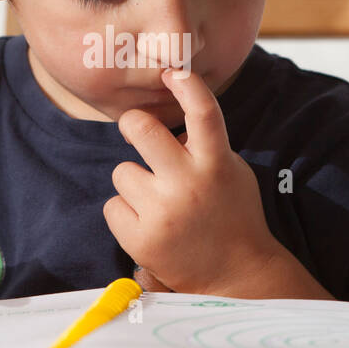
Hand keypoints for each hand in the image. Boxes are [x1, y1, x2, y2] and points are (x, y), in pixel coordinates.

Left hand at [104, 67, 287, 295]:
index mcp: (216, 162)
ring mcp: (163, 212)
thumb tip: (167, 123)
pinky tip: (149, 225)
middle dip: (133, 125)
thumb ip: (204, 145)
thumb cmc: (232, 215)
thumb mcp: (231, 171)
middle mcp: (188, 184)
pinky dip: (125, 213)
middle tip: (136, 132)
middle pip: (140, 128)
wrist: (236, 275)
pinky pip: (112, 206)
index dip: (187, 86)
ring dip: (134, 183)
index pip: (203, 112)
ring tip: (157, 204)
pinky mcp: (140, 239)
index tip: (172, 72)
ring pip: (121, 172)